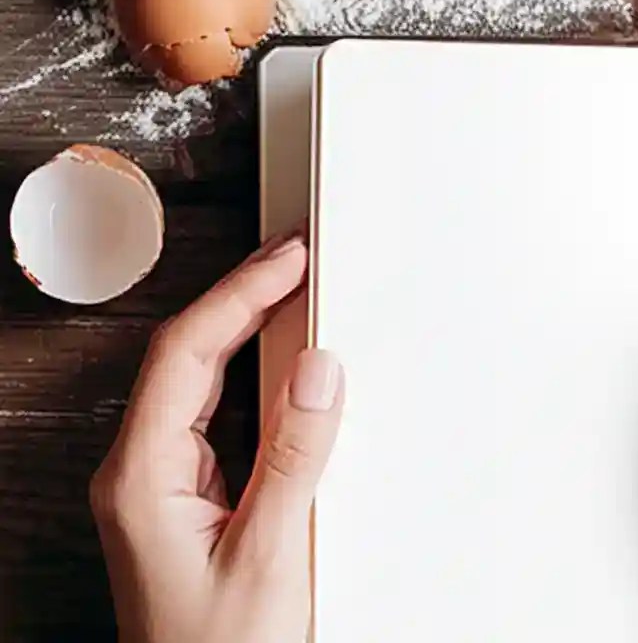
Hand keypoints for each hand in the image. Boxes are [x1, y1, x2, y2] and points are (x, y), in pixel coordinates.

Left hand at [90, 231, 343, 642]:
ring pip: (199, 384)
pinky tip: (285, 368)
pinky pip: (217, 418)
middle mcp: (140, 474)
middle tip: (297, 259)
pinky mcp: (186, 503)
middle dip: (241, 299)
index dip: (239, 295)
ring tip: (294, 293)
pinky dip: (254, 380)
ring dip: (246, 333)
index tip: (290, 259)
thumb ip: (294, 458)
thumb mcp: (268, 555)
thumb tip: (319, 368)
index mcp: (141, 478)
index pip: (187, 355)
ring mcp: (160, 488)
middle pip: (186, 358)